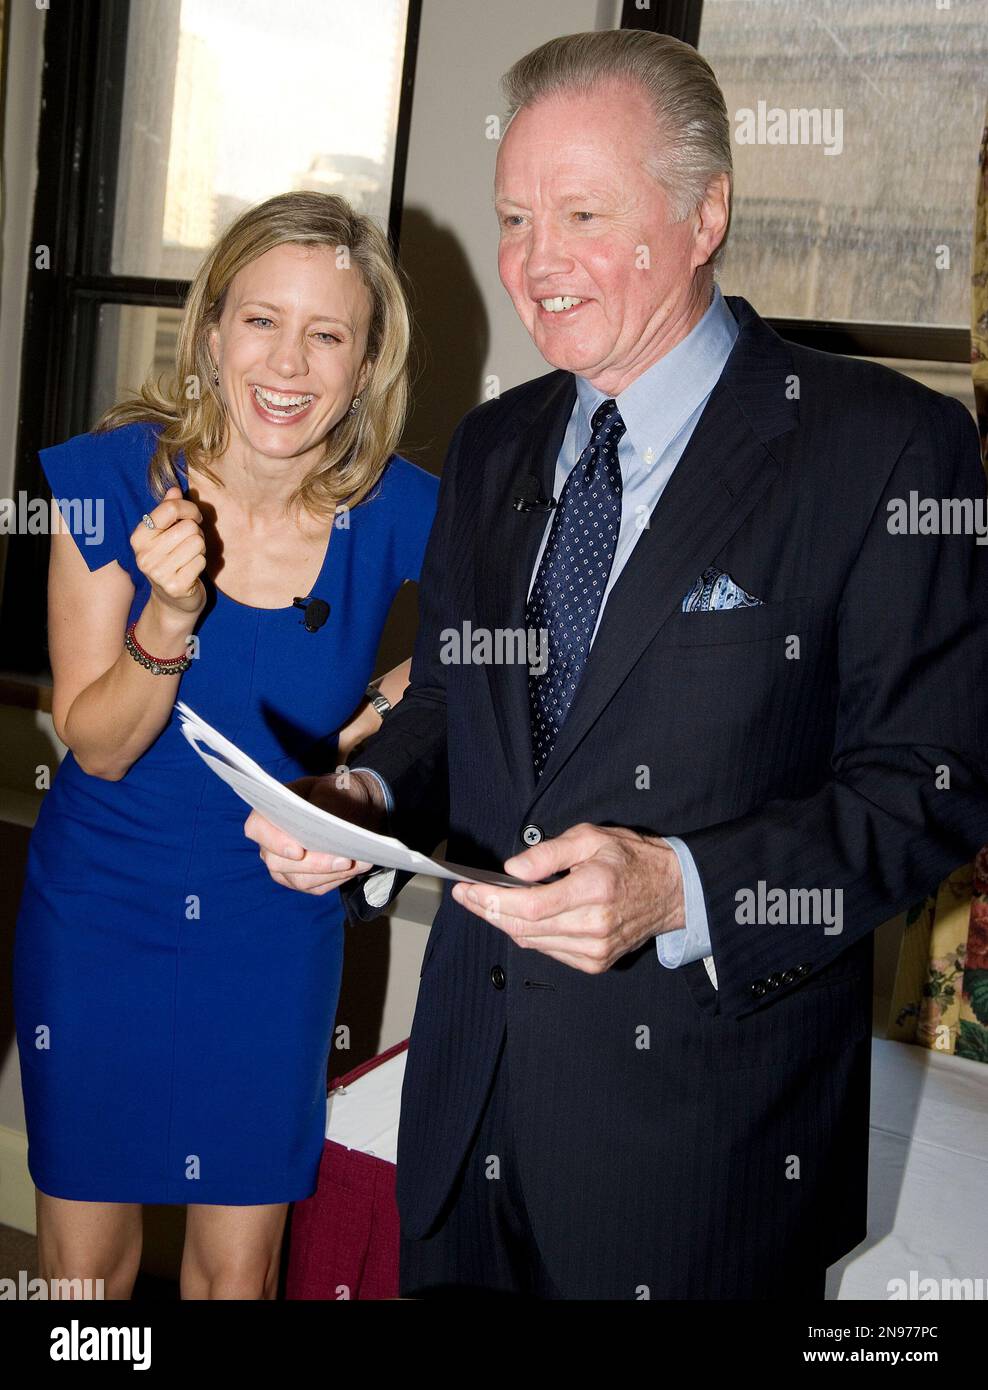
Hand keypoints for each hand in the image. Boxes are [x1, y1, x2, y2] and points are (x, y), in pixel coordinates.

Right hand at [130, 485, 206, 617]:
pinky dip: (201, 563)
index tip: (194, 517)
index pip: (170, 508)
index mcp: (139, 536)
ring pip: (197, 542)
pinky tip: (191, 570)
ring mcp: (158, 572)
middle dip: (196, 532)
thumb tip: (174, 489)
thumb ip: (168, 510)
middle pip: (188, 526)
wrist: (173, 601)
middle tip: (190, 543)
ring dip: (200, 549)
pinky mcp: (175, 586)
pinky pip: (201, 561)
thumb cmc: (172, 560)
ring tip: (190, 557)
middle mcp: (144, 554)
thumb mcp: (166, 533)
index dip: (189, 509)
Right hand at [245, 770, 386, 894]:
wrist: (351, 806)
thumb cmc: (336, 792)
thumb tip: (322, 815)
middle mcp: (271, 842)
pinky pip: (316, 887)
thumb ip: (325, 799)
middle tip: (345, 859)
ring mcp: (284, 864)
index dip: (274, 842)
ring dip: (331, 873)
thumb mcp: (333, 787)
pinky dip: (338, 878)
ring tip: (358, 862)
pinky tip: (358, 867)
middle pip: (278, 863)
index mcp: (270, 813)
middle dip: (314, 864)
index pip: (257, 829)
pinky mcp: (302, 879)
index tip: (298, 851)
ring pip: (300, 879)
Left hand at [450, 823, 685, 972]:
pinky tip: (523, 918)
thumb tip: (512, 870)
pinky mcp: (596, 962)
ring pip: (532, 942)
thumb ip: (548, 853)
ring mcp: (595, 949)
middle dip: (488, 911)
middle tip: (466, 896)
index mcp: (594, 889)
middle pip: (524, 927)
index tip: (466, 889)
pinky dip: (530, 935)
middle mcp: (594, 925)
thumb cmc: (631, 859)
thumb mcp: (591, 837)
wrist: (672, 892)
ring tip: (489, 904)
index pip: (529, 905)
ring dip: (505, 924)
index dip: (491, 900)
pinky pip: (549, 951)